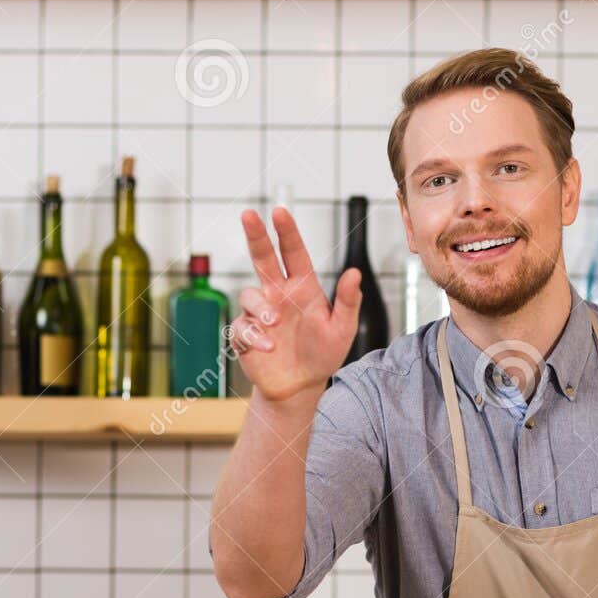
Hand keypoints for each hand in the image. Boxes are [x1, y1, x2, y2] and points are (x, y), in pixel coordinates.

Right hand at [228, 207, 362, 403]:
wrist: (300, 386)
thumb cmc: (323, 354)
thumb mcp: (342, 328)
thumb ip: (348, 301)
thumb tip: (355, 273)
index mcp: (301, 287)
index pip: (293, 253)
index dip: (286, 232)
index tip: (280, 212)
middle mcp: (278, 294)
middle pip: (262, 257)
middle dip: (256, 235)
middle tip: (249, 214)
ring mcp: (259, 313)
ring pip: (249, 295)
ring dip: (260, 308)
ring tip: (274, 325)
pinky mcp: (245, 334)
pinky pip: (241, 327)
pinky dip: (254, 336)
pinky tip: (268, 347)